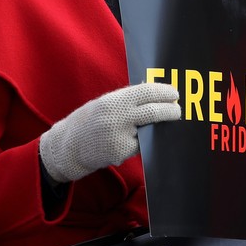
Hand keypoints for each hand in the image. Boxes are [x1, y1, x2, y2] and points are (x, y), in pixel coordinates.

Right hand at [39, 83, 180, 183]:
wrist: (68, 146)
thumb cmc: (88, 121)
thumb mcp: (104, 103)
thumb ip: (126, 99)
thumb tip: (153, 94)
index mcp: (114, 101)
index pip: (147, 92)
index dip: (164, 92)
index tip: (174, 93)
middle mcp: (118, 118)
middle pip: (154, 112)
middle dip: (170, 111)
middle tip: (177, 111)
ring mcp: (120, 137)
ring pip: (149, 131)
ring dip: (155, 128)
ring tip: (156, 124)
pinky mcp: (122, 153)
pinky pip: (139, 146)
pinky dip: (140, 142)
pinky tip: (130, 140)